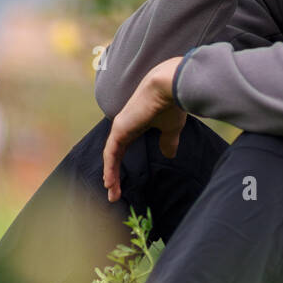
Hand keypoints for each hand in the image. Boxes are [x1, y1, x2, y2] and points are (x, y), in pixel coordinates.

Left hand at [102, 57, 184, 201]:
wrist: (170, 87)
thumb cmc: (172, 104)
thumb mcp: (171, 129)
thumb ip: (168, 141)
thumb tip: (169, 155)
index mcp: (135, 125)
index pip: (123, 150)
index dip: (120, 167)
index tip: (122, 185)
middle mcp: (124, 125)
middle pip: (114, 155)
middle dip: (113, 176)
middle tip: (115, 195)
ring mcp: (120, 126)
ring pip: (111, 156)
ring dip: (111, 176)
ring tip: (112, 194)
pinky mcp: (119, 129)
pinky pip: (111, 153)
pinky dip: (110, 168)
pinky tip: (110, 182)